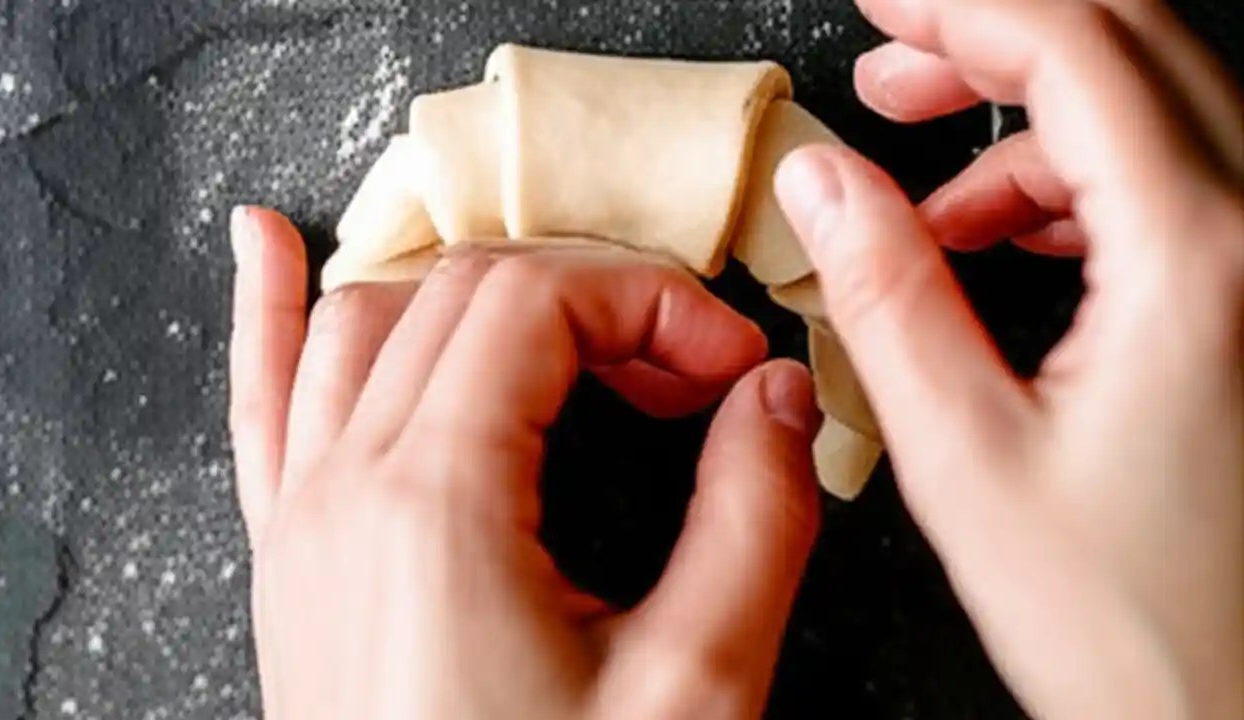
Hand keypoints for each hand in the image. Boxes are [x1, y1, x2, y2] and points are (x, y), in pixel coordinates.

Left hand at [227, 209, 820, 718]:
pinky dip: (269, 311)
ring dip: (469, 291)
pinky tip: (267, 244)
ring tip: (565, 314)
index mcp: (436, 501)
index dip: (657, 304)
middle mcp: (344, 487)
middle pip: (460, 292)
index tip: (734, 367)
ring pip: (362, 321)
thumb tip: (782, 401)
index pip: (540, 299)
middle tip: (685, 373)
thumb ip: (753, 519)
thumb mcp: (693, 690)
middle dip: (593, 298)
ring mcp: (301, 518)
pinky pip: (260, 400)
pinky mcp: (292, 558)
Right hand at [776, 1, 1243, 717]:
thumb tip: (819, 182)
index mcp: (1200, 260)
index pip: (1073, 49)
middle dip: (992, 41)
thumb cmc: (1128, 622)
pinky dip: (1072, 190)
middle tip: (885, 78)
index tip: (876, 7)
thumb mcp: (966, 454)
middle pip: (1131, 47)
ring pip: (1152, 114)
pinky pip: (1168, 187)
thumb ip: (885, 294)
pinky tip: (996, 247)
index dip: (957, 6)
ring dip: (1029, 127)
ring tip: (925, 194)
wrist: (1235, 712)